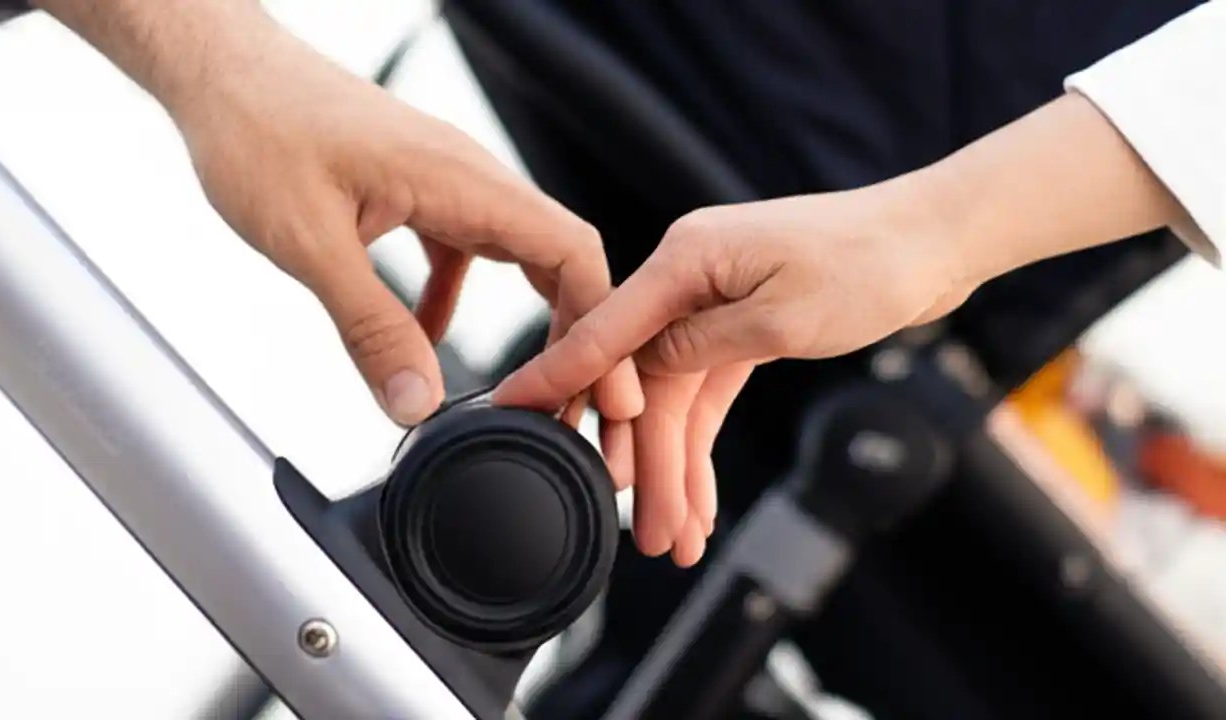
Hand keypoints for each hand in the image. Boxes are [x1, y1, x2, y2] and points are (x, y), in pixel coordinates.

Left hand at [161, 13, 641, 428]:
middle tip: (563, 402)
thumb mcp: (310, 244)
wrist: (219, 72)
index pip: (570, 252)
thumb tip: (415, 402)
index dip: (594, 324)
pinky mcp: (414, 185)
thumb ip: (369, 327)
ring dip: (524, 316)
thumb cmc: (257, 130)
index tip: (590, 385)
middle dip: (571, 332)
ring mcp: (444, 179)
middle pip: (559, 257)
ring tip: (517, 383)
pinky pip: (463, 246)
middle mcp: (468, 176)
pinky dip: (456, 296)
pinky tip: (425, 336)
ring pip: (515, 253)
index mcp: (462, 180)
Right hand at [497, 176, 972, 565]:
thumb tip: (641, 375)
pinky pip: (707, 391)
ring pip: (676, 398)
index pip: (607, 330)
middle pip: (645, 383)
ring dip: (677, 467)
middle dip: (645, 463)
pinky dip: (703, 441)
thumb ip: (698, 348)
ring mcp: (715, 301)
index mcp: (685, 259)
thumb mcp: (781, 319)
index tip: (508, 409)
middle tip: (644, 533)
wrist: (932, 242)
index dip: (557, 375)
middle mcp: (690, 278)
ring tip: (676, 536)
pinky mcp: (742, 323)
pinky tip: (698, 494)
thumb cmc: (868, 265)